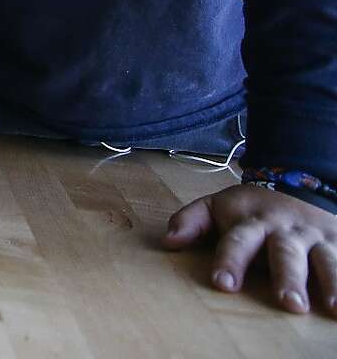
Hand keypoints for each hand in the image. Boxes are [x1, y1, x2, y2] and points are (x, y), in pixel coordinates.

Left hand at [165, 181, 336, 313]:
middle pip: (285, 253)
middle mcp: (285, 230)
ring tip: (332, 307)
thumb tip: (168, 242)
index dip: (230, 261)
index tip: (223, 284)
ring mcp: (316, 238)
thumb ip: (191, 221)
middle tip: (288, 303)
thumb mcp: (217, 206)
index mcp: (251, 222)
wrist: (299, 181)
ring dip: (330, 282)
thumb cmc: (252, 207)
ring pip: (324, 259)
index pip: (238, 241)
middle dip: (287, 277)